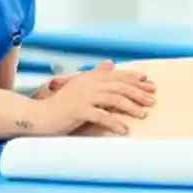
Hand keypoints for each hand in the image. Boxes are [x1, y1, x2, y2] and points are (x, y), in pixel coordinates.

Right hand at [23, 64, 155, 135]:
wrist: (39, 116)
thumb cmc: (61, 105)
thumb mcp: (79, 86)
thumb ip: (95, 75)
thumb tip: (109, 63)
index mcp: (90, 78)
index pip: (118, 75)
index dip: (135, 79)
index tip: (150, 84)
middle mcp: (88, 84)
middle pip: (119, 86)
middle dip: (138, 92)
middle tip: (152, 100)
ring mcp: (83, 96)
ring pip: (114, 99)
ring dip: (131, 107)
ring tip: (143, 115)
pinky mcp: (78, 110)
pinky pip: (101, 116)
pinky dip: (114, 122)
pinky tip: (124, 130)